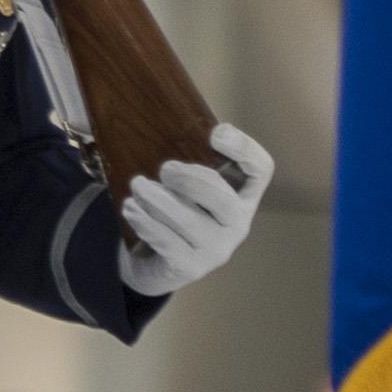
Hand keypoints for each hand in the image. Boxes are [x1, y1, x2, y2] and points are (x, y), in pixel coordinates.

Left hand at [120, 119, 272, 299]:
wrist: (160, 264)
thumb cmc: (176, 211)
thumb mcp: (189, 186)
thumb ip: (187, 162)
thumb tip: (159, 125)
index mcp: (243, 197)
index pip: (260, 170)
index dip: (244, 149)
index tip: (216, 133)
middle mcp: (237, 225)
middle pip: (223, 199)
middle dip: (190, 179)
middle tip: (164, 168)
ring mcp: (216, 249)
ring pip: (189, 221)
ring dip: (158, 200)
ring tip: (137, 185)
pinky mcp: (190, 267)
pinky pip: (166, 241)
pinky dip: (146, 222)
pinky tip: (131, 208)